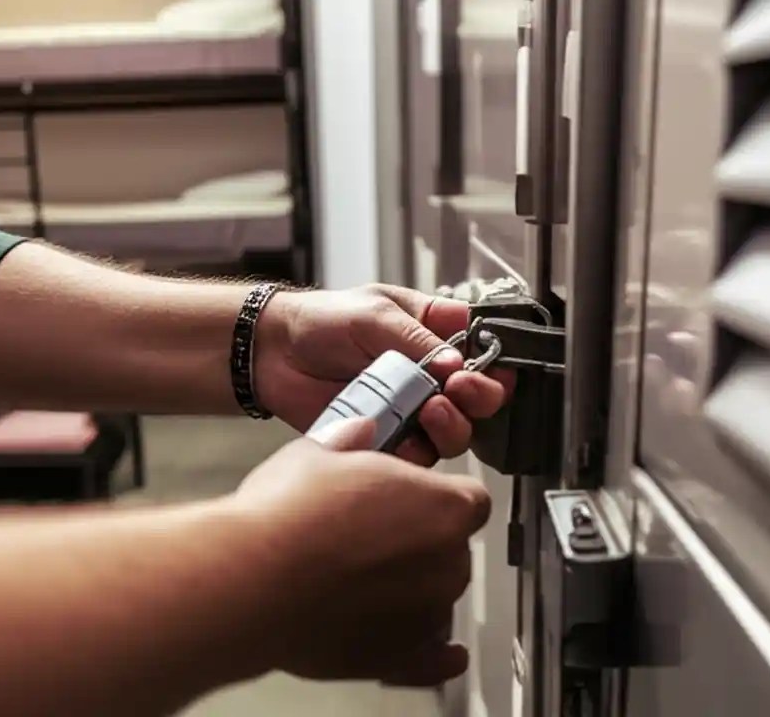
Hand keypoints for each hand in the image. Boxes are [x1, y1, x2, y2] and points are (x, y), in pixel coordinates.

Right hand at [233, 419, 490, 685]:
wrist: (251, 581)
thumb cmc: (286, 516)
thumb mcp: (316, 453)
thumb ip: (349, 442)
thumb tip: (358, 433)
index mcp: (443, 508)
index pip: (469, 498)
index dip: (437, 495)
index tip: (411, 495)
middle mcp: (447, 564)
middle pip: (451, 548)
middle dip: (420, 540)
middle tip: (369, 533)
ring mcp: (426, 615)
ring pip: (435, 597)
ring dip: (412, 588)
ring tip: (357, 579)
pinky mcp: (398, 657)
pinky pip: (435, 659)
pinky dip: (438, 655)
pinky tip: (445, 654)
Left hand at [254, 284, 512, 464]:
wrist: (274, 353)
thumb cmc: (322, 320)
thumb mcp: (375, 312)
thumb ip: (418, 339)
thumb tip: (458, 363)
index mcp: (436, 334)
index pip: (486, 351)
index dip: (495, 363)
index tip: (481, 367)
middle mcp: (431, 375)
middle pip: (480, 398)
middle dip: (480, 397)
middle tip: (459, 389)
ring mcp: (413, 409)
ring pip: (457, 432)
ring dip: (452, 425)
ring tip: (430, 411)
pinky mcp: (390, 439)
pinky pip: (417, 457)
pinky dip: (415, 452)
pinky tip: (401, 437)